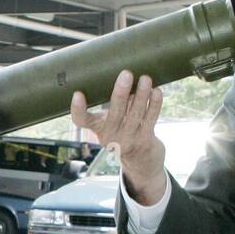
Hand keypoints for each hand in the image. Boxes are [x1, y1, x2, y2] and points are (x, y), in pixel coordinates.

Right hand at [71, 69, 166, 204]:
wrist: (140, 162)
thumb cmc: (124, 131)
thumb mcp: (111, 121)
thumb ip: (115, 102)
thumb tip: (125, 72)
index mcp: (98, 128)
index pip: (82, 121)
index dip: (77, 109)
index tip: (77, 94)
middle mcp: (110, 136)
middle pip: (114, 113)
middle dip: (121, 93)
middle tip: (126, 74)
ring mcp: (128, 140)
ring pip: (135, 115)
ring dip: (141, 95)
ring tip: (145, 79)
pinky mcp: (145, 140)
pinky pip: (150, 120)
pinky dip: (155, 105)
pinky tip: (157, 91)